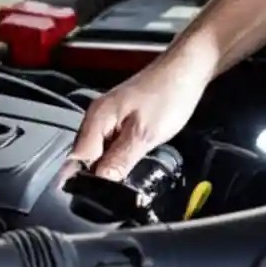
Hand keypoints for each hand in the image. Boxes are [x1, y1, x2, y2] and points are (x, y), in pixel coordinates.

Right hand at [70, 56, 209, 179]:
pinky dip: (118, 157)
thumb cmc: (169, 93)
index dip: (88, 180)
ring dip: (109, 167)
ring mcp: (108, 119)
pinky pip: (110, 146)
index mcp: (96, 118)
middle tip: (118, 190)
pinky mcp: (120, 121)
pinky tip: (131, 162)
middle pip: (85, 158)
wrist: (187, 70)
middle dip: (98, 176)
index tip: (103, 196)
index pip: (78, 159)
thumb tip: (101, 182)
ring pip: (98, 153)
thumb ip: (120, 160)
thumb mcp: (145, 134)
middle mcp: (96, 118)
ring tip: (126, 176)